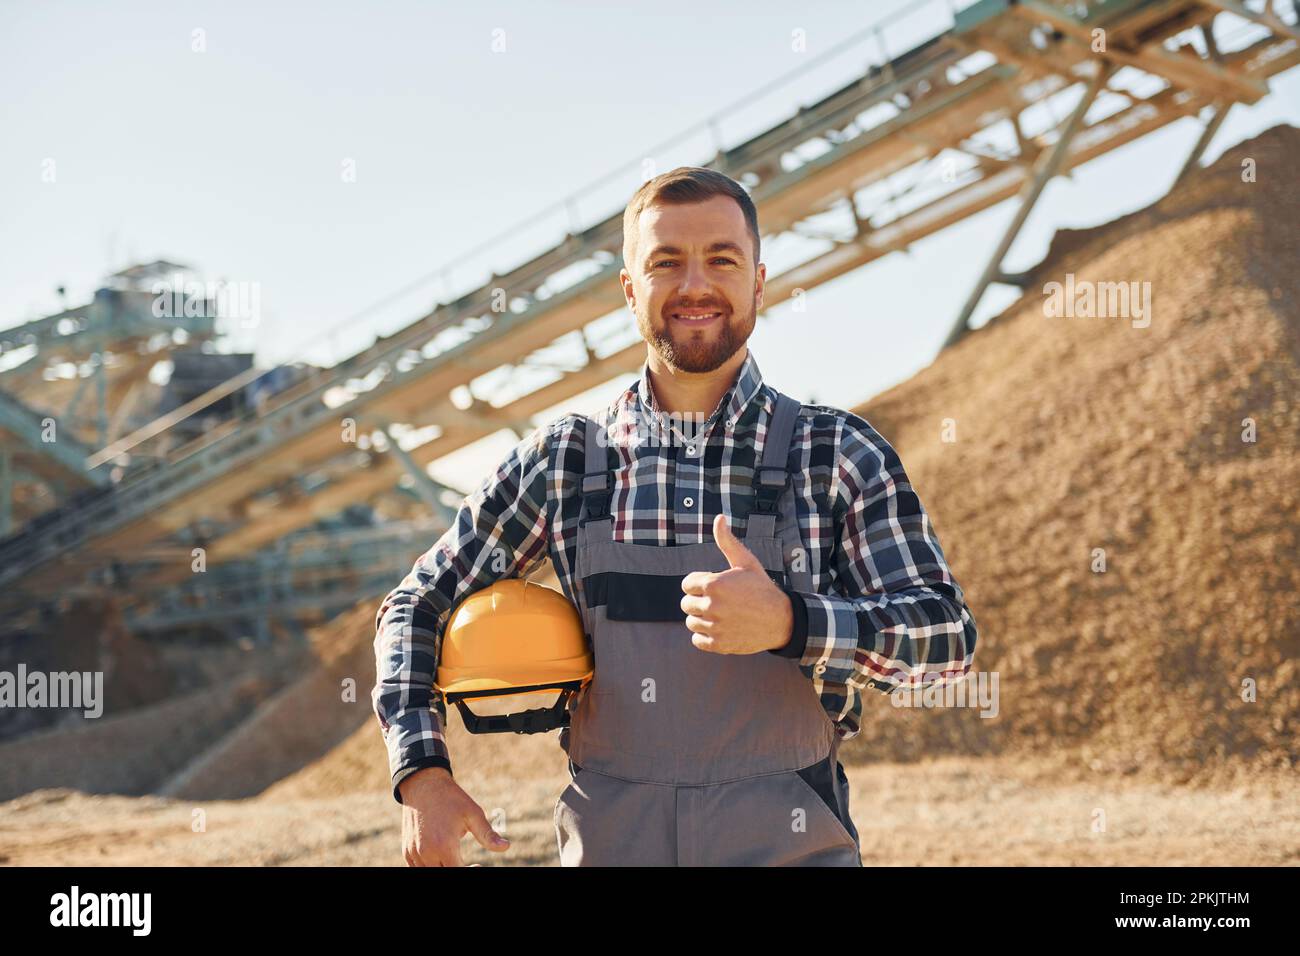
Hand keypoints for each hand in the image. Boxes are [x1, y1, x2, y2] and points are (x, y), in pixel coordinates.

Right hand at [398, 766, 509, 865]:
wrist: (423, 784)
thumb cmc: (451, 798)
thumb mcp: (473, 813)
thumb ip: (488, 835)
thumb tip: (506, 847)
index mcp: (444, 845)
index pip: (458, 872)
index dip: (470, 871)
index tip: (478, 865)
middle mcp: (426, 853)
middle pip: (443, 874)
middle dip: (457, 870)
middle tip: (469, 864)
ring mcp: (414, 853)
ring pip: (429, 872)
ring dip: (443, 868)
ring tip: (454, 858)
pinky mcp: (407, 851)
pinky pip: (417, 868)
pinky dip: (430, 867)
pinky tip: (441, 857)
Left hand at [679, 513, 793, 654]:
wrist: (781, 619)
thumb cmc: (762, 588)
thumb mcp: (746, 561)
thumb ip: (727, 541)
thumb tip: (719, 517)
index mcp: (714, 584)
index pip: (686, 584)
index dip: (699, 584)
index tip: (715, 586)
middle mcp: (711, 606)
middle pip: (686, 604)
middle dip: (699, 601)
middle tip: (719, 601)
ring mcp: (714, 627)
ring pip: (691, 622)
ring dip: (702, 618)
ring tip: (720, 615)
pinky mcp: (718, 644)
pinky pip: (697, 640)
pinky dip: (705, 636)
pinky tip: (719, 628)